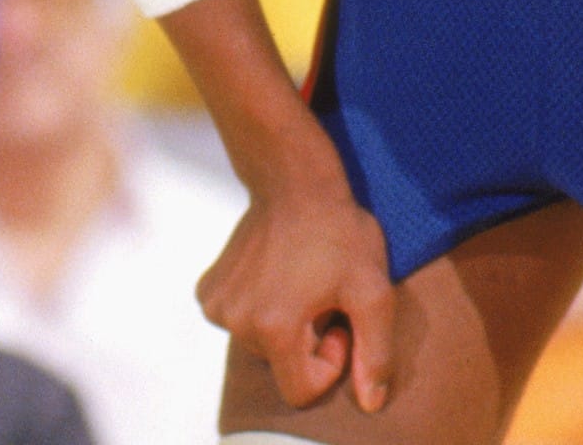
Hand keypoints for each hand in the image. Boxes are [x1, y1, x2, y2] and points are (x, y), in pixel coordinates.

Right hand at [197, 141, 397, 413]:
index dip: (330, 360)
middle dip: (307, 340)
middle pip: (280, 365)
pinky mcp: (208, 290)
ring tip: (301, 280)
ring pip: (261, 345)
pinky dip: (258, 308)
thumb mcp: (372, 290)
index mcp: (273, 328)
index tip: (338, 318)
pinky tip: (274, 275)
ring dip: (284, 323)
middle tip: (322, 294)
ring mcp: (217, 305)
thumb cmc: (338, 230)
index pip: (302, 389)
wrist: (292, 179)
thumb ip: (375, 352)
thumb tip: (370, 403)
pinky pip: (238, 322)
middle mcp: (236, 322)